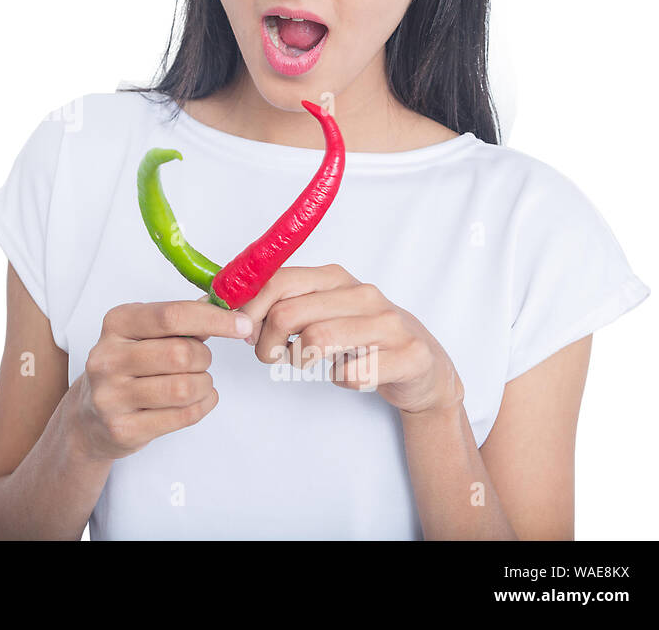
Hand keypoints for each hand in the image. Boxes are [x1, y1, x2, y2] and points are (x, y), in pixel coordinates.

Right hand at [71, 299, 252, 460]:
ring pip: (184, 388)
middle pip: (180, 354)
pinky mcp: (122, 429)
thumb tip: (226, 303)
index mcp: (116, 323)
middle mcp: (107, 358)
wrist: (89, 417)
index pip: (171, 316)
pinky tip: (196, 400)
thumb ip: (181, 319)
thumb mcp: (144, 334)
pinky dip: (202, 406)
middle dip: (204, 358)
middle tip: (201, 362)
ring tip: (197, 382)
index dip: (214, 319)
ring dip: (204, 384)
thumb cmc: (127, 368)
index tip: (242, 324)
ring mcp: (110, 396)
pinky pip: (183, 416)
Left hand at [236, 264, 464, 414]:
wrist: (424, 367)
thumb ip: (283, 305)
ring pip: (317, 340)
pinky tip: (350, 375)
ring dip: (300, 361)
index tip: (244, 330)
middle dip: (267, 343)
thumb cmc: (363, 339)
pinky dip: (341, 380)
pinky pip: (353, 373)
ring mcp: (389, 323)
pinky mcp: (409, 355)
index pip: (278, 281)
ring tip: (306, 363)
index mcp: (336, 278)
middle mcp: (364, 294)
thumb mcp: (322, 313)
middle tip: (270, 356)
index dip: (250, 309)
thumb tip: (234, 314)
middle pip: (289, 313)